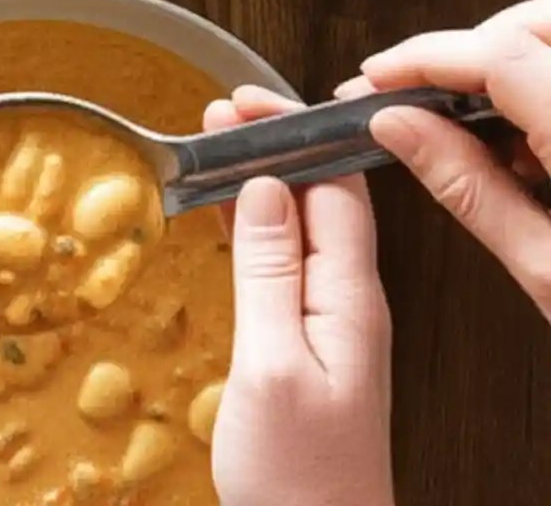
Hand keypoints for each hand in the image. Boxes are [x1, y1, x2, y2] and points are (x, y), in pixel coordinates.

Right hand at [205, 86, 394, 505]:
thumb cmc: (297, 475)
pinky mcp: (308, 346)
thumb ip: (269, 272)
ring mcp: (331, 324)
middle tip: (222, 111)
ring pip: (299, 230)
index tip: (246, 103)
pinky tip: (233, 215)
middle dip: (274, 145)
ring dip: (262, 183)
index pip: (334, 188)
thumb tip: (267, 190)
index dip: (294, 134)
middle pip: (318, 199)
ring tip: (218, 145)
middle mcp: (349, 301)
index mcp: (352, 298)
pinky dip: (256, 231)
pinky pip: (285, 268)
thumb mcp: (272, 364)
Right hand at [337, 0, 550, 320]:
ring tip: (485, 139)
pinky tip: (538, 148)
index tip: (378, 74)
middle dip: (475, 46)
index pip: (499, 55)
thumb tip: (400, 130)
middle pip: (540, 22)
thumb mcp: (549, 270)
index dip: (426, 57)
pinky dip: (549, 89)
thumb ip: (469, 188)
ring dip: (514, 64)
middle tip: (421, 97)